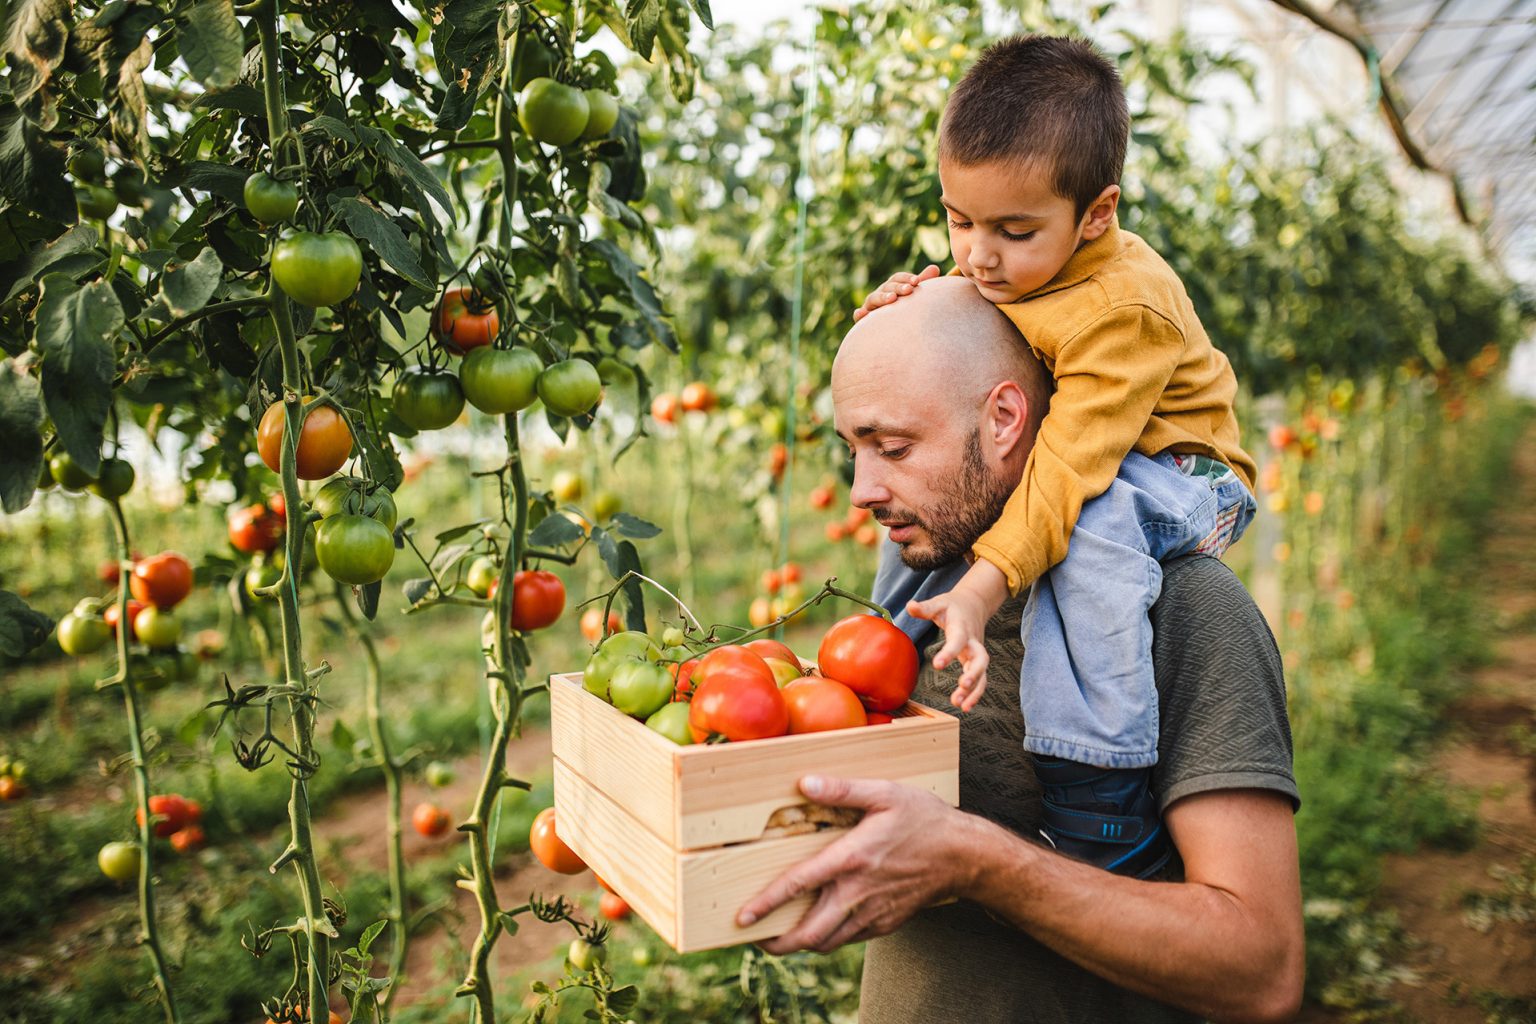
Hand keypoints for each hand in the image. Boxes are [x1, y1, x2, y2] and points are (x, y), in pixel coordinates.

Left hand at [737, 775, 971, 953]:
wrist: (963, 855)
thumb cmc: (923, 820)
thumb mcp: (885, 794)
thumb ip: (843, 790)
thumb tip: (806, 783)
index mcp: (852, 859)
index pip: (799, 885)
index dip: (767, 903)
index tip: (743, 917)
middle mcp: (858, 893)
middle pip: (808, 934)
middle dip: (777, 943)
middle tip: (755, 937)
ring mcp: (872, 913)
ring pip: (826, 943)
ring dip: (799, 943)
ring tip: (779, 934)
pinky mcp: (884, 923)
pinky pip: (847, 939)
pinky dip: (827, 937)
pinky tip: (818, 922)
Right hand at [852, 265, 941, 321]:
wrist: (891, 330)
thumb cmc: (905, 310)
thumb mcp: (914, 296)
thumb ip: (923, 283)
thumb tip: (935, 268)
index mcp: (891, 286)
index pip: (897, 278)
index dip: (906, 278)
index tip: (917, 281)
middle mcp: (880, 294)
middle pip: (887, 286)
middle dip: (898, 287)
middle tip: (909, 290)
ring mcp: (870, 306)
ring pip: (874, 298)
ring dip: (882, 297)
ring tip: (892, 299)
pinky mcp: (864, 320)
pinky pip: (859, 316)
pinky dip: (859, 315)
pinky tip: (861, 315)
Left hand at [906, 560, 1008, 710]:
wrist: (974, 605)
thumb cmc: (952, 606)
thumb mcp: (938, 603)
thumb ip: (925, 608)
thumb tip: (909, 606)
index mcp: (962, 627)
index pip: (958, 640)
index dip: (949, 652)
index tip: (937, 665)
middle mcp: (973, 642)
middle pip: (980, 659)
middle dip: (974, 674)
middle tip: (962, 686)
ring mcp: (976, 652)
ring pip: (982, 673)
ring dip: (975, 690)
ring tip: (962, 706)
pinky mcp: (976, 661)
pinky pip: (980, 679)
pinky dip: (975, 693)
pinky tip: (965, 706)